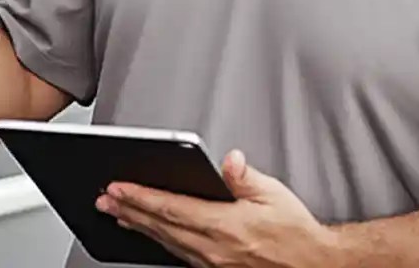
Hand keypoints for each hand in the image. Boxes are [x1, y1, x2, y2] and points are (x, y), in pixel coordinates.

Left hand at [96, 150, 339, 267]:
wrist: (315, 267)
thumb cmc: (297, 234)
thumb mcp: (274, 196)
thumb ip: (246, 178)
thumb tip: (230, 161)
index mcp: (225, 226)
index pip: (171, 208)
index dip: (140, 197)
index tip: (117, 188)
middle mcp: (213, 248)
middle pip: (161, 226)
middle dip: (129, 211)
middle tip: (103, 199)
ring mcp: (212, 264)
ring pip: (166, 242)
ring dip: (138, 226)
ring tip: (117, 213)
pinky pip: (178, 255)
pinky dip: (159, 242)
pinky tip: (149, 234)